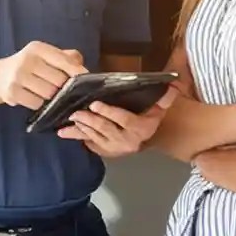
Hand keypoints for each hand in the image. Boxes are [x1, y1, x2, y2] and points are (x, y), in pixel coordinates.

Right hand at [0, 42, 86, 109]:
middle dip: (63, 88)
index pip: (64, 61)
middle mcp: (27, 60)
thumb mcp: (44, 56)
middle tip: (61, 90)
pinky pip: (37, 104)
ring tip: (45, 93)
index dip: (78, 72)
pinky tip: (32, 97)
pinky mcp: (12, 92)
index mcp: (38, 48)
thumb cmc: (29, 66)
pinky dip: (39, 104)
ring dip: (51, 97)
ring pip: (49, 94)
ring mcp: (18, 77)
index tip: (87, 80)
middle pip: (59, 81)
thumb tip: (82, 66)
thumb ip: (65, 57)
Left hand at [58, 88, 177, 156]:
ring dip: (81, 127)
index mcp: (141, 129)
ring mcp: (114, 147)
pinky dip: (75, 136)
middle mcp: (127, 141)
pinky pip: (87, 143)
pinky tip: (63, 132)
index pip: (124, 120)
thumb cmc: (147, 119)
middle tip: (78, 112)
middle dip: (91, 120)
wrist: (143, 139)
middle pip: (106, 129)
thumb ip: (164, 98)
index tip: (95, 104)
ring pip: (95, 136)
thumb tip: (172, 85)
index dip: (109, 113)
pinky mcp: (103, 150)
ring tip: (71, 117)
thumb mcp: (158, 109)